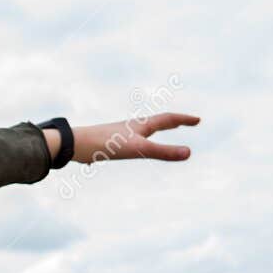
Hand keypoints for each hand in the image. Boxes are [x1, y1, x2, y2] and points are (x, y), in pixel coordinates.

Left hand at [72, 113, 199, 163]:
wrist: (74, 144)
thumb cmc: (106, 144)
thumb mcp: (139, 149)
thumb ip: (163, 152)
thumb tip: (189, 153)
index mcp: (141, 126)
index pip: (168, 119)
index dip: (184, 120)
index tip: (198, 120)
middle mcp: (131, 127)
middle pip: (155, 123)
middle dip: (171, 123)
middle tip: (183, 124)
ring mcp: (119, 134)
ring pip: (141, 131)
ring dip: (153, 131)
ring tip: (158, 132)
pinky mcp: (108, 143)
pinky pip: (127, 142)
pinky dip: (136, 142)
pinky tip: (127, 148)